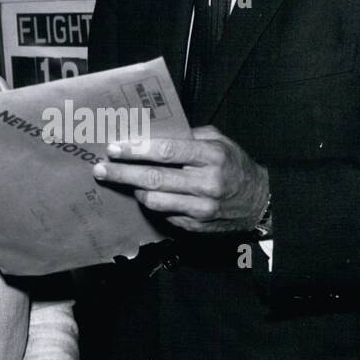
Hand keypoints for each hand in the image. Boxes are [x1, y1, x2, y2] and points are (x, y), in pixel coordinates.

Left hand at [92, 126, 269, 234]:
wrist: (259, 202)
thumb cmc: (234, 165)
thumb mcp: (220, 141)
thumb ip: (190, 136)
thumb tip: (154, 132)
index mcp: (212, 156)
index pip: (168, 151)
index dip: (138, 149)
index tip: (115, 148)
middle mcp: (206, 184)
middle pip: (155, 178)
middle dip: (123, 173)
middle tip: (100, 168)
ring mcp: (201, 209)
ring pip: (155, 201)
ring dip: (134, 191)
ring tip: (123, 182)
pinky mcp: (196, 227)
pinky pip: (164, 216)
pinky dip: (151, 205)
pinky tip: (144, 195)